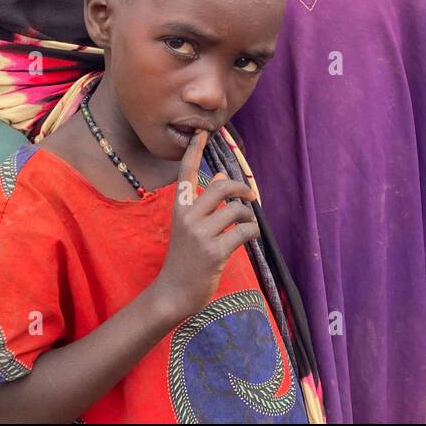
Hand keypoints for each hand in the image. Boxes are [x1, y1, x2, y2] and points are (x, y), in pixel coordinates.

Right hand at [150, 130, 259, 321]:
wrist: (173, 293)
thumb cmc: (184, 258)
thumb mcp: (188, 227)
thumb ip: (203, 203)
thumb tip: (219, 176)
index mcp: (179, 208)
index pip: (185, 173)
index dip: (194, 151)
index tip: (202, 132)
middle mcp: (188, 218)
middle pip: (220, 187)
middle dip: (240, 188)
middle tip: (249, 195)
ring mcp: (201, 235)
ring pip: (236, 210)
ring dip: (249, 216)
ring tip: (248, 224)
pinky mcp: (215, 252)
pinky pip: (244, 232)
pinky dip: (252, 232)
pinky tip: (250, 237)